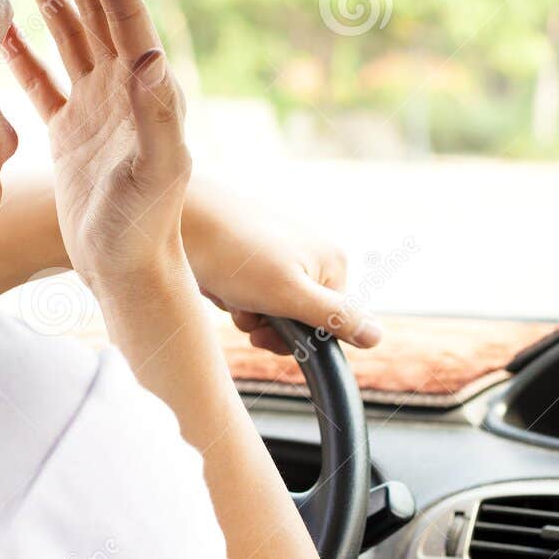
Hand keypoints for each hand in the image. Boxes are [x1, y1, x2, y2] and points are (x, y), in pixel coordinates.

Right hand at [5, 0, 190, 295]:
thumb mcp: (157, 170)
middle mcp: (121, 90)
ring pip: (67, 35)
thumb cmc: (146, 225)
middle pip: (95, 10)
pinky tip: (2, 22)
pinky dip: (22, 49)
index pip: (124, 14)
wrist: (125, 271)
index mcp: (145, 90)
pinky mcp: (68, 133)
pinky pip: (40, 80)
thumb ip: (158, 114)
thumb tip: (151, 55)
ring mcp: (93, 109)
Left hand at [183, 184, 383, 352]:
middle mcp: (311, 255)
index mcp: (332, 262)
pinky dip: (231, 296)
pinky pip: (248, 293)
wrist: (180, 219)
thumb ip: (335, 318)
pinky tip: (218, 280)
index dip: (293, 339)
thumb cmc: (234, 256)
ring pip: (269, 310)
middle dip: (267, 324)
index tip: (263, 331)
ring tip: (228, 288)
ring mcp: (281, 253)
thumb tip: (378, 338)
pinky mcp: (253, 254)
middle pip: (298, 319)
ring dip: (245, 311)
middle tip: (243, 308)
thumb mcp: (290, 295)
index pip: (326, 327)